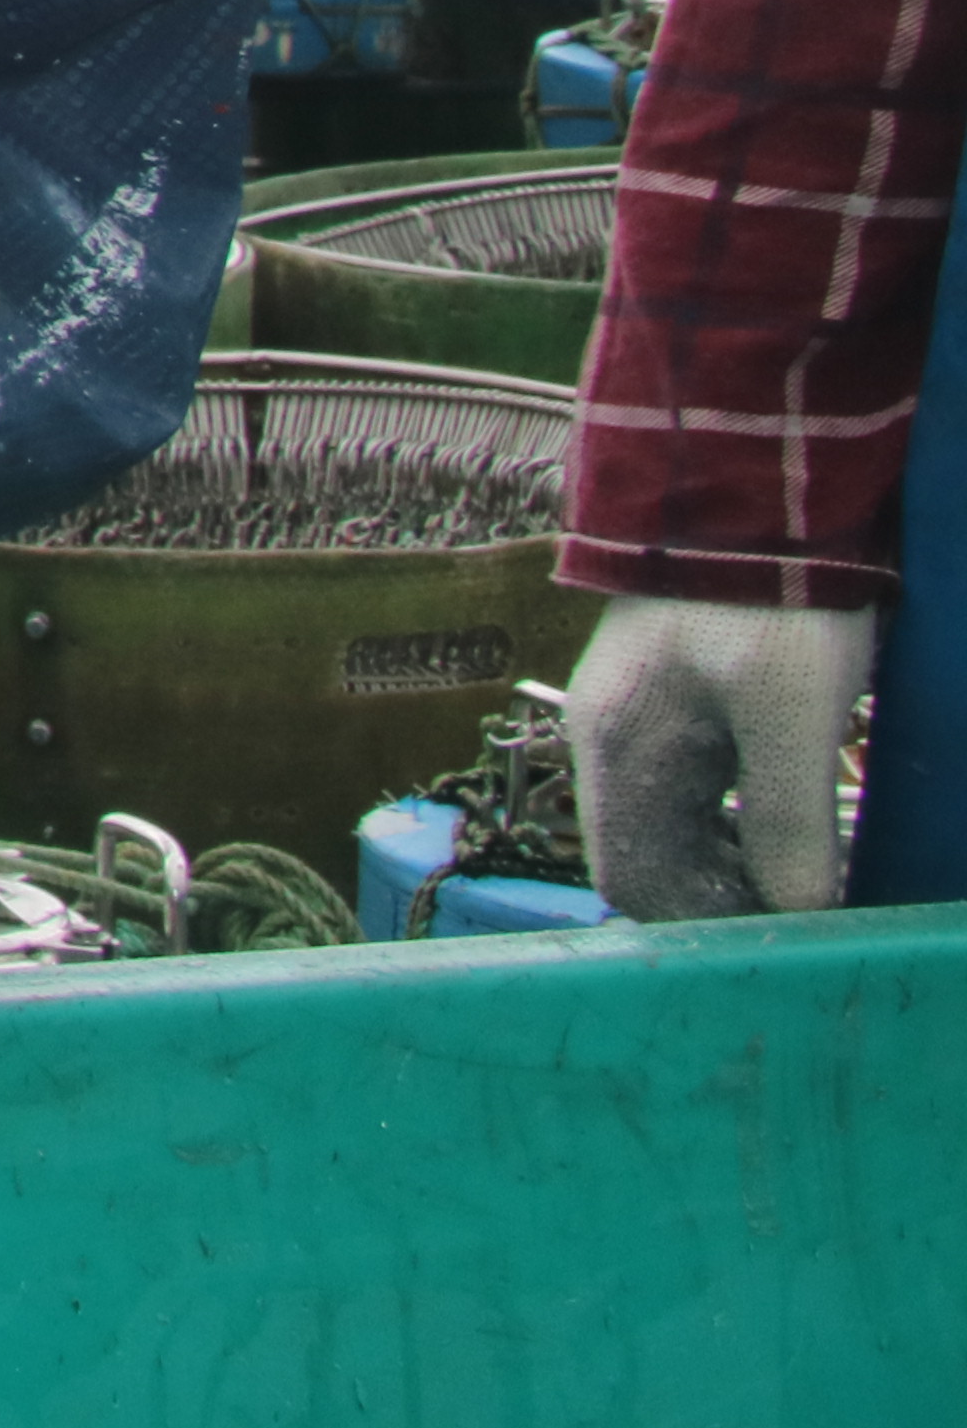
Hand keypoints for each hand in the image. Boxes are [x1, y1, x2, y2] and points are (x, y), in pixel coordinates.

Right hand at [567, 594, 874, 918]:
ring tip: (815, 869)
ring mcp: (641, 721)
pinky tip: (798, 823)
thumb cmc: (771, 604)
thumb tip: (802, 915)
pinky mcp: (677, 704)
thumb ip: (790, 822)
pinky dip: (744, 826)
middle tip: (815, 908)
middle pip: (655, 861)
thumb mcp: (792, 717)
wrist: (761, 492)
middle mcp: (612, 741)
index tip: (785, 935)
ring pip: (679, 832)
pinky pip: (698, 795)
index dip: (704, 924)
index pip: (630, 880)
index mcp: (615, 747)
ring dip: (740, 864)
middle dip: (728, 897)